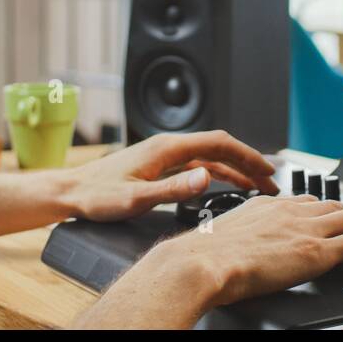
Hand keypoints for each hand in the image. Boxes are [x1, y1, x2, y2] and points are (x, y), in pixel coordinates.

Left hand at [60, 130, 279, 222]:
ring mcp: (165, 156)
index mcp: (167, 148)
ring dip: (236, 170)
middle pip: (219, 148)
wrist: (71, 193)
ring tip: (258, 187)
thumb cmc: (96, 196)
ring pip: (211, 158)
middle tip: (271, 181)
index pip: (219, 143)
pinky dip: (219, 174)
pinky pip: (198, 166)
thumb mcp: (136, 199)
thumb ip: (173, 190)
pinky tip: (227, 186)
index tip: (267, 170)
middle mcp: (169, 148)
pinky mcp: (160, 167)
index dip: (247, 155)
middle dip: (248, 162)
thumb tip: (206, 178)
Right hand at [168, 195, 342, 309]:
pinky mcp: (316, 251)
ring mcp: (305, 229)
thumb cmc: (202, 258)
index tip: (336, 210)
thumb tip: (233, 251)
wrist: (202, 263)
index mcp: (266, 205)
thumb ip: (237, 238)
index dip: (326, 206)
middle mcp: (289, 211)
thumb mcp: (220, 237)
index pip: (305, 201)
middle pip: (335, 206)